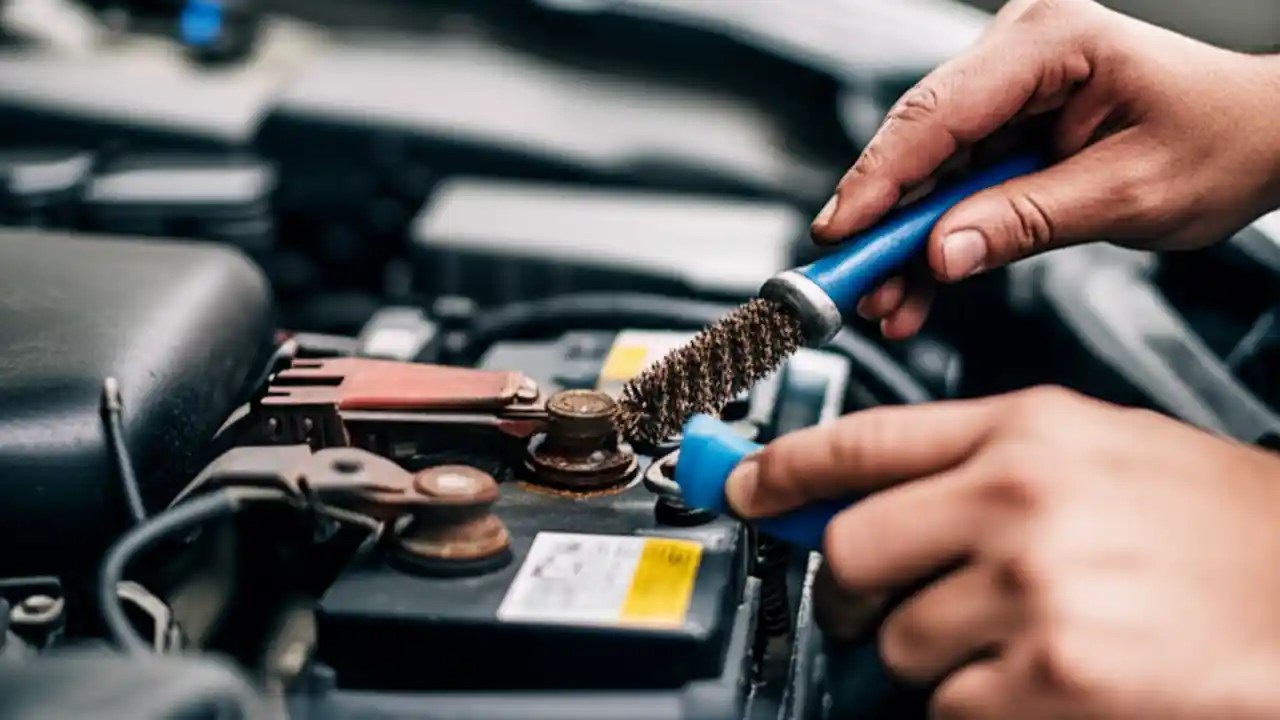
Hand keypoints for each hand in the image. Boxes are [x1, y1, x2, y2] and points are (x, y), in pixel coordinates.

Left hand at [725, 386, 1279, 718]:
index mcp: (1025, 432)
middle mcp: (1017, 501)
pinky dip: (978, 707)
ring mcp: (1030, 591)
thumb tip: (856, 491)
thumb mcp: (1088, 450)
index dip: (779, 469)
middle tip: (872, 601)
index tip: (739, 487)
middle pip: (849, 550)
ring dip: (932, 654)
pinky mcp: (1051, 679)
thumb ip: (970, 461)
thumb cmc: (1212, 522)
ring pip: (898, 642)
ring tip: (1012, 637)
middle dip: (848, 588)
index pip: (861, 442)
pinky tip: (1040, 678)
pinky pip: (950, 709)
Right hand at [813, 0, 1279, 338]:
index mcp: (1053, 39)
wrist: (1273, 130)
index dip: (878, 180)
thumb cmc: (1230, 136)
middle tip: (853, 284)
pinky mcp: (1018, 119)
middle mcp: (1023, 49)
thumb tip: (944, 252)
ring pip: (934, 168)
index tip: (841, 235)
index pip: (938, 113)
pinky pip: (961, 177)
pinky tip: (923, 280)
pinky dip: (943, 231)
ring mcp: (1017, 83)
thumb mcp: (1129, 191)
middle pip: (922, 140)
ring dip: (909, 239)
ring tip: (891, 302)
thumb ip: (1028, 220)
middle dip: (885, 222)